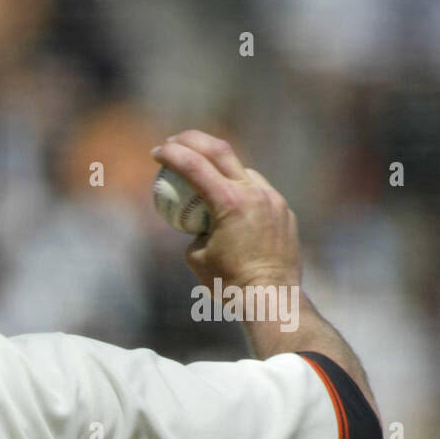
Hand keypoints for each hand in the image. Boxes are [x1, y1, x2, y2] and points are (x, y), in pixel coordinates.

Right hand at [150, 130, 299, 291]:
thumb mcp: (196, 257)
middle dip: (193, 140)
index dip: (171, 154)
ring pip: (242, 171)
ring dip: (220, 169)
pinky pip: (259, 193)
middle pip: (220, 150)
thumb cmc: (229, 283)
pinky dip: (240, 193)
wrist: (271, 297)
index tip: (156, 151)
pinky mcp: (283, 211)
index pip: (194, 165)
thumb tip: (197, 222)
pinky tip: (232, 209)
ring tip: (204, 179)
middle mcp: (253, 193)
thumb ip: (195, 230)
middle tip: (175, 141)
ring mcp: (272, 199)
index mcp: (229, 202)